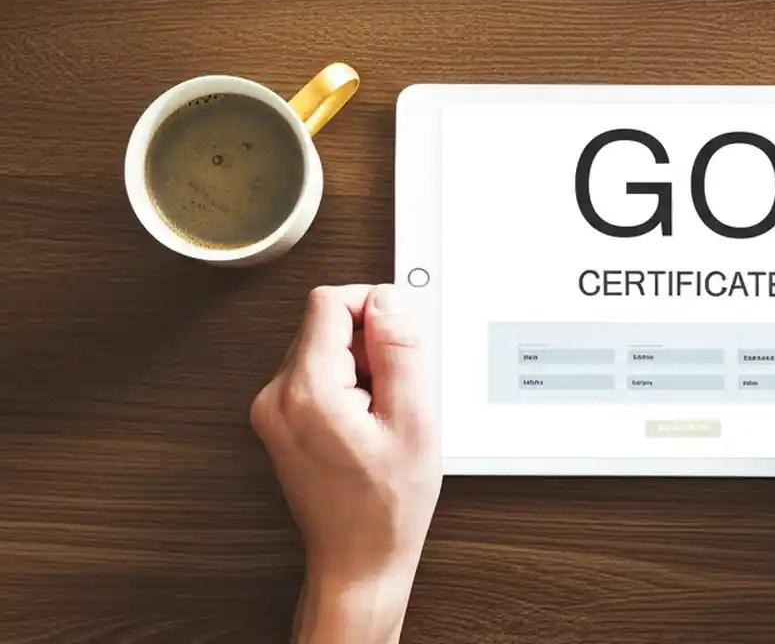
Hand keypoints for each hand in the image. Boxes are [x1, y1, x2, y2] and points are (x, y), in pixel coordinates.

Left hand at [252, 284, 440, 643]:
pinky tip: (367, 422)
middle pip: (324, 323)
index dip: (373, 306)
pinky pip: (316, 375)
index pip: (329, 301)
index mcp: (305, 391)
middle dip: (369, 342)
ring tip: (381, 412)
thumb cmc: (384, 508)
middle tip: (395, 390)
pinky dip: (347, 385)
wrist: (358, 560)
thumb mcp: (413, 422)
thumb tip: (389, 302)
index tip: (400, 337)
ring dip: (360, 366)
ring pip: (322, 348)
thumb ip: (400, 352)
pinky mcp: (280, 421)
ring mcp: (273, 411)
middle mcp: (276, 397)